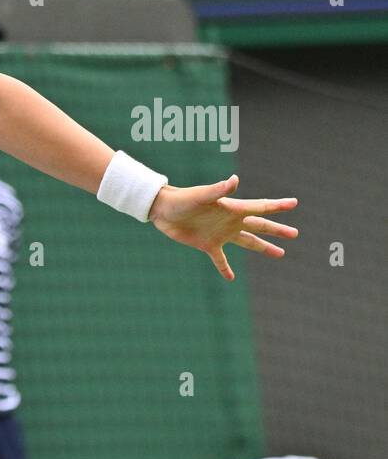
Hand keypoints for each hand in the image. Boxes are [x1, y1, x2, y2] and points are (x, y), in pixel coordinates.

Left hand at [149, 175, 298, 281]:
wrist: (163, 210)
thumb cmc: (182, 199)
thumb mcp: (201, 195)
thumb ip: (218, 189)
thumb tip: (234, 180)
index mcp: (232, 209)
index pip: (260, 207)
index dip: (277, 205)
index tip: (295, 203)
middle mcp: (230, 222)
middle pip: (259, 226)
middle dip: (277, 230)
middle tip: (295, 234)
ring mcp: (220, 234)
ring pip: (247, 242)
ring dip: (263, 248)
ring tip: (280, 254)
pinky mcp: (207, 245)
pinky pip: (220, 260)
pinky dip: (225, 269)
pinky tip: (231, 278)